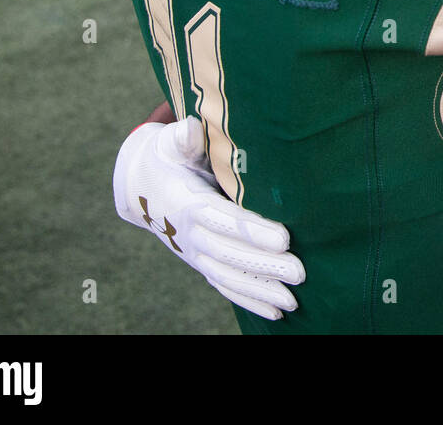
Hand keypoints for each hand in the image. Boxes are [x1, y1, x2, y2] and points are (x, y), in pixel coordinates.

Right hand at [113, 116, 305, 319]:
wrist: (141, 187)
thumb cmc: (168, 158)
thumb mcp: (169, 144)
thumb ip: (182, 140)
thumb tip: (188, 130)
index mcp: (188, 203)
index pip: (225, 220)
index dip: (253, 231)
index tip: (285, 238)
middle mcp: (190, 234)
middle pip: (231, 253)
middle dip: (266, 265)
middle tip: (301, 272)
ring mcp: (195, 254)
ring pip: (230, 276)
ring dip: (261, 290)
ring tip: (293, 300)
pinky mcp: (200, 264)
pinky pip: (224, 286)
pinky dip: (249, 300)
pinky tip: (276, 312)